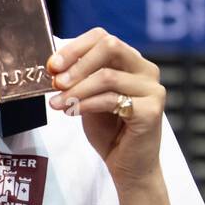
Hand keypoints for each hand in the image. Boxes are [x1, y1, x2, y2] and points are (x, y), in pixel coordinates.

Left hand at [46, 28, 165, 188]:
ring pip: (107, 76)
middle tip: (55, 81)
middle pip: (110, 47)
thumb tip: (54, 67)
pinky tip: (71, 112)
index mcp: (132, 62)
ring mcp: (152, 89)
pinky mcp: (151, 110)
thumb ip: (79, 79)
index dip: (75, 48)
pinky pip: (111, 99)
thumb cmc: (109, 131)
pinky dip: (86, 104)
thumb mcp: (88, 98)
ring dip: (76, 89)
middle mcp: (146, 70)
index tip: (52, 65)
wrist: (129, 166)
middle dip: (77, 63)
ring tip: (57, 103)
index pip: (103, 38)